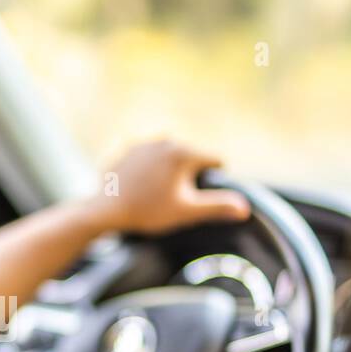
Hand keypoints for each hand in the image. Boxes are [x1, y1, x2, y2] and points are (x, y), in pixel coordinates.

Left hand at [86, 140, 250, 235]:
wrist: (105, 210)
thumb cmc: (147, 212)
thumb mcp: (186, 212)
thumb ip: (217, 207)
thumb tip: (245, 208)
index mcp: (183, 152)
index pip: (215, 160)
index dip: (213, 180)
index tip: (196, 196)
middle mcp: (166, 140)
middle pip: (193, 158)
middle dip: (190, 176)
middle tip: (171, 198)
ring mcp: (145, 142)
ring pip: (172, 157)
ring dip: (171, 172)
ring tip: (155, 193)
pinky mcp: (129, 148)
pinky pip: (152, 158)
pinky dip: (152, 170)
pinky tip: (141, 187)